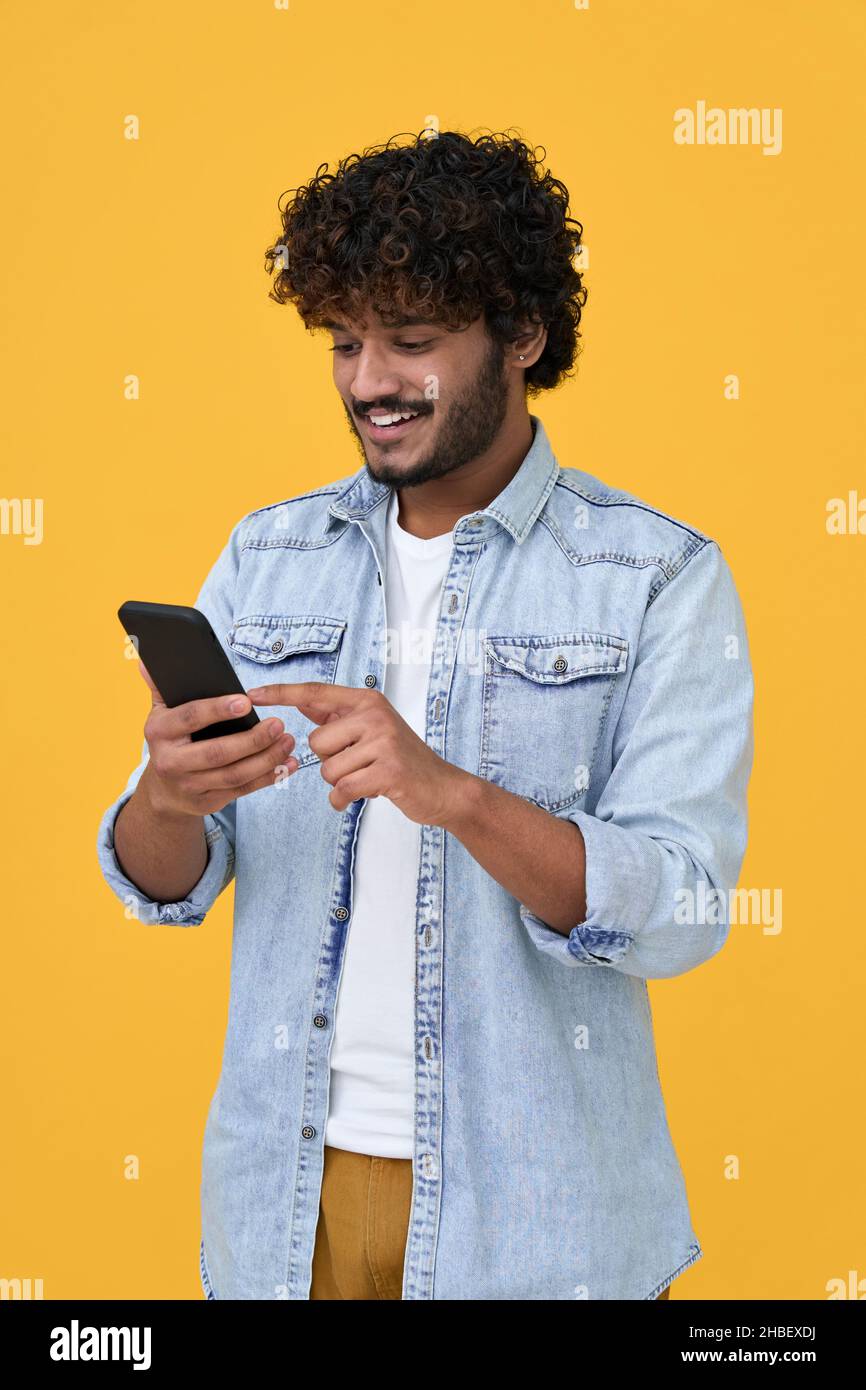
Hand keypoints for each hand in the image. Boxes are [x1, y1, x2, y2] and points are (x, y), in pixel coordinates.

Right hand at [135, 660, 298, 816]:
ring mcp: (189, 785)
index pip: (191, 718)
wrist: (163, 791)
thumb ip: (162, 686)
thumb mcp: (161, 713)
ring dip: (266, 759)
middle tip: (279, 724)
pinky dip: (268, 778)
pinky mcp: (208, 802)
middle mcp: (171, 762)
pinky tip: (287, 764)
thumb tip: (147, 660)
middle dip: (252, 740)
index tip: (247, 701)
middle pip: (217, 752)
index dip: (218, 710)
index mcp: (159, 732)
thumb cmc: (171, 741)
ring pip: (234, 774)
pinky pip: (242, 789)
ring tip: (288, 741)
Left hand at [245, 680, 470, 821]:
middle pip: (315, 742)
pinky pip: (342, 789)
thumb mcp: (372, 729)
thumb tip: (302, 702)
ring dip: (342, 782)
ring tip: (368, 776)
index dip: (281, 693)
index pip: (314, 692)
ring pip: (327, 769)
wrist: (442, 787)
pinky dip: (345, 800)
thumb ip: (339, 718)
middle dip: (330, 761)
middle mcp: (374, 714)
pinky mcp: (387, 770)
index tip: (252, 693)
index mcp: (367, 700)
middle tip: (360, 764)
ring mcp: (383, 741)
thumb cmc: (401, 760)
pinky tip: (365, 794)